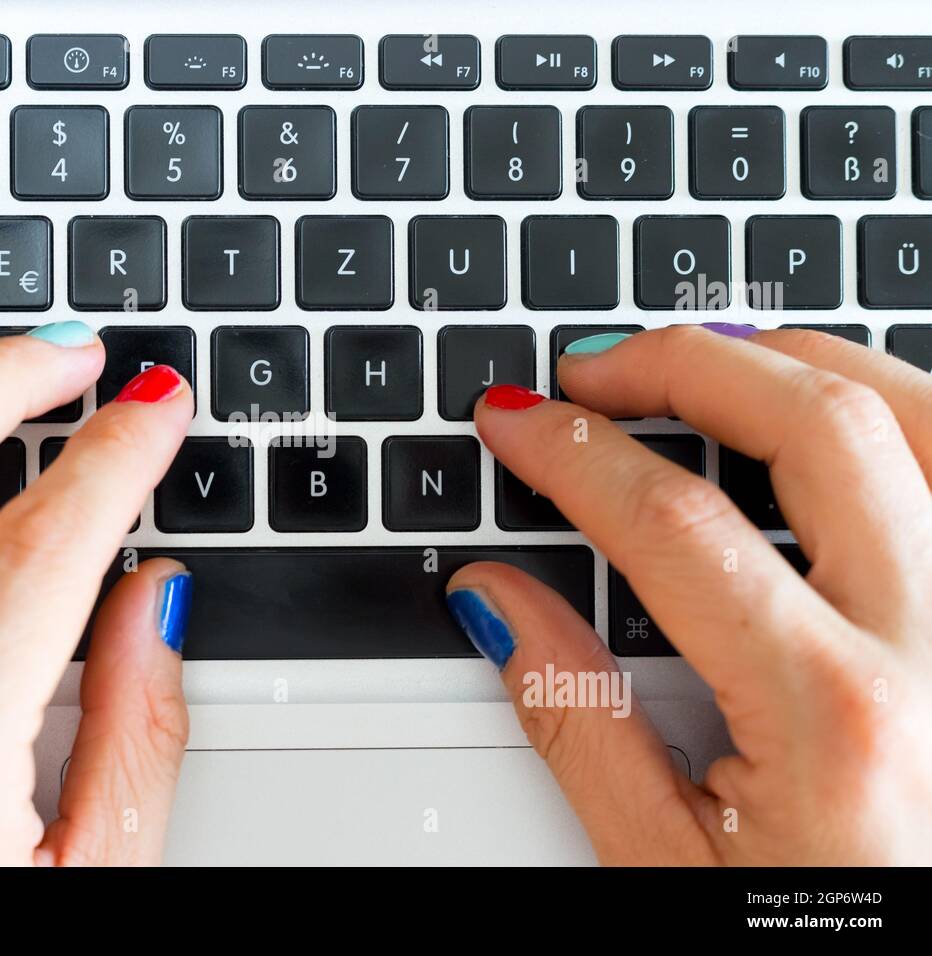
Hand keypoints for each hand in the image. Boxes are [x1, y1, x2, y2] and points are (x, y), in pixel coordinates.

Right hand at [448, 325, 931, 864]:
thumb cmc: (827, 936)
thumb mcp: (673, 866)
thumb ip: (578, 723)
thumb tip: (498, 605)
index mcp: (833, 712)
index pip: (673, 523)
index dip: (573, 454)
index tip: (520, 426)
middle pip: (811, 424)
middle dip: (681, 365)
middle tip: (594, 369)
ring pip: (917, 412)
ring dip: (799, 359)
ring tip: (707, 361)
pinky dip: (893, 407)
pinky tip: (829, 413)